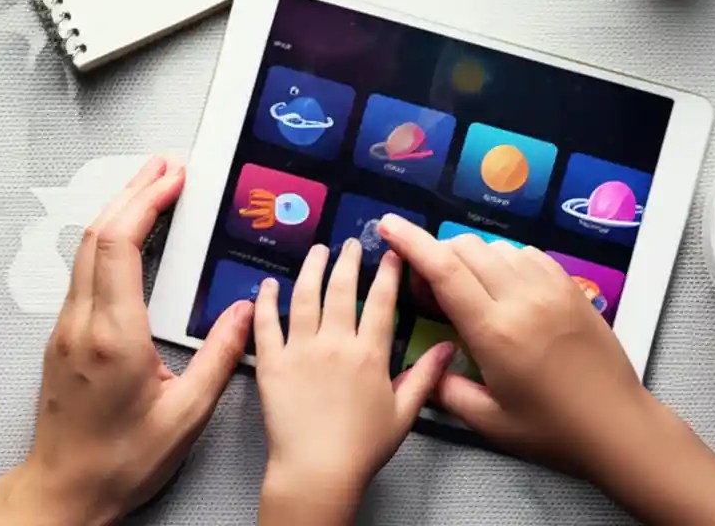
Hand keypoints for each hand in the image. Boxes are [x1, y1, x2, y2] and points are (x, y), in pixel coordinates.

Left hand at [0, 156, 253, 525]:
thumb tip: (242, 311)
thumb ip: (220, 357)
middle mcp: (82, 324)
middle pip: (98, 234)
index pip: (120, 245)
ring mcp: (66, 329)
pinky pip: (83, 271)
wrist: (64, 491)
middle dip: (133, 190)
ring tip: (152, 188)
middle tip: (166, 165)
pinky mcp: (64, 338)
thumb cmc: (119, 462)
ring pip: (85, 249)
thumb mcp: (187, 414)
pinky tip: (130, 237)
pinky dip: (109, 240)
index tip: (174, 178)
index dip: (147, 201)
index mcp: (113, 336)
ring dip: (118, 211)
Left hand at [254, 240, 454, 525]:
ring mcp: (301, 350)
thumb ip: (425, 376)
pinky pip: (267, 324)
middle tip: (351, 243)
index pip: (382, 301)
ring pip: (305, 296)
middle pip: (343, 289)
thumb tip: (448, 347)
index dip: (388, 273)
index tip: (392, 254)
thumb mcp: (403, 413)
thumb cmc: (362, 448)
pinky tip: (268, 284)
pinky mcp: (272, 363)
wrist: (318, 471)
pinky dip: (266, 300)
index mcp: (369, 354)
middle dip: (348, 260)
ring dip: (311, 268)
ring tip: (317, 251)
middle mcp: (335, 343)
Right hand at [377, 214, 714, 525]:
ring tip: (467, 290)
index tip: (389, 225)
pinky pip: (528, 255)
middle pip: (467, 249)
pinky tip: (502, 285)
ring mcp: (551, 289)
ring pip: (497, 248)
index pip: (445, 270)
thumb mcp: (489, 421)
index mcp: (496, 332)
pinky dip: (505, 260)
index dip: (412, 242)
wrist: (617, 425)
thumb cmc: (552, 430)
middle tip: (428, 288)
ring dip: (471, 257)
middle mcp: (522, 300)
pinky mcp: (571, 289)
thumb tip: (423, 368)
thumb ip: (446, 390)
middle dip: (437, 254)